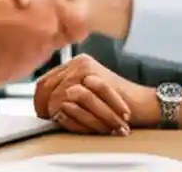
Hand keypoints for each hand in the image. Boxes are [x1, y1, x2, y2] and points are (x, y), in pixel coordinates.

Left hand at [33, 54, 149, 135]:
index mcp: (75, 64)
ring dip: (61, 112)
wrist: (142, 103)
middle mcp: (79, 62)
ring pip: (58, 95)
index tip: (43, 114)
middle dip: (46, 107)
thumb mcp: (86, 98)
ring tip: (65, 118)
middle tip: (52, 119)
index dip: (39, 100)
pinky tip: (75, 116)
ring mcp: (87, 68)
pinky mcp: (95, 78)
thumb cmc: (115, 106)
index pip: (45, 81)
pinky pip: (71, 99)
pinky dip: (72, 112)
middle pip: (47, 87)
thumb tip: (43, 106)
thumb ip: (66, 96)